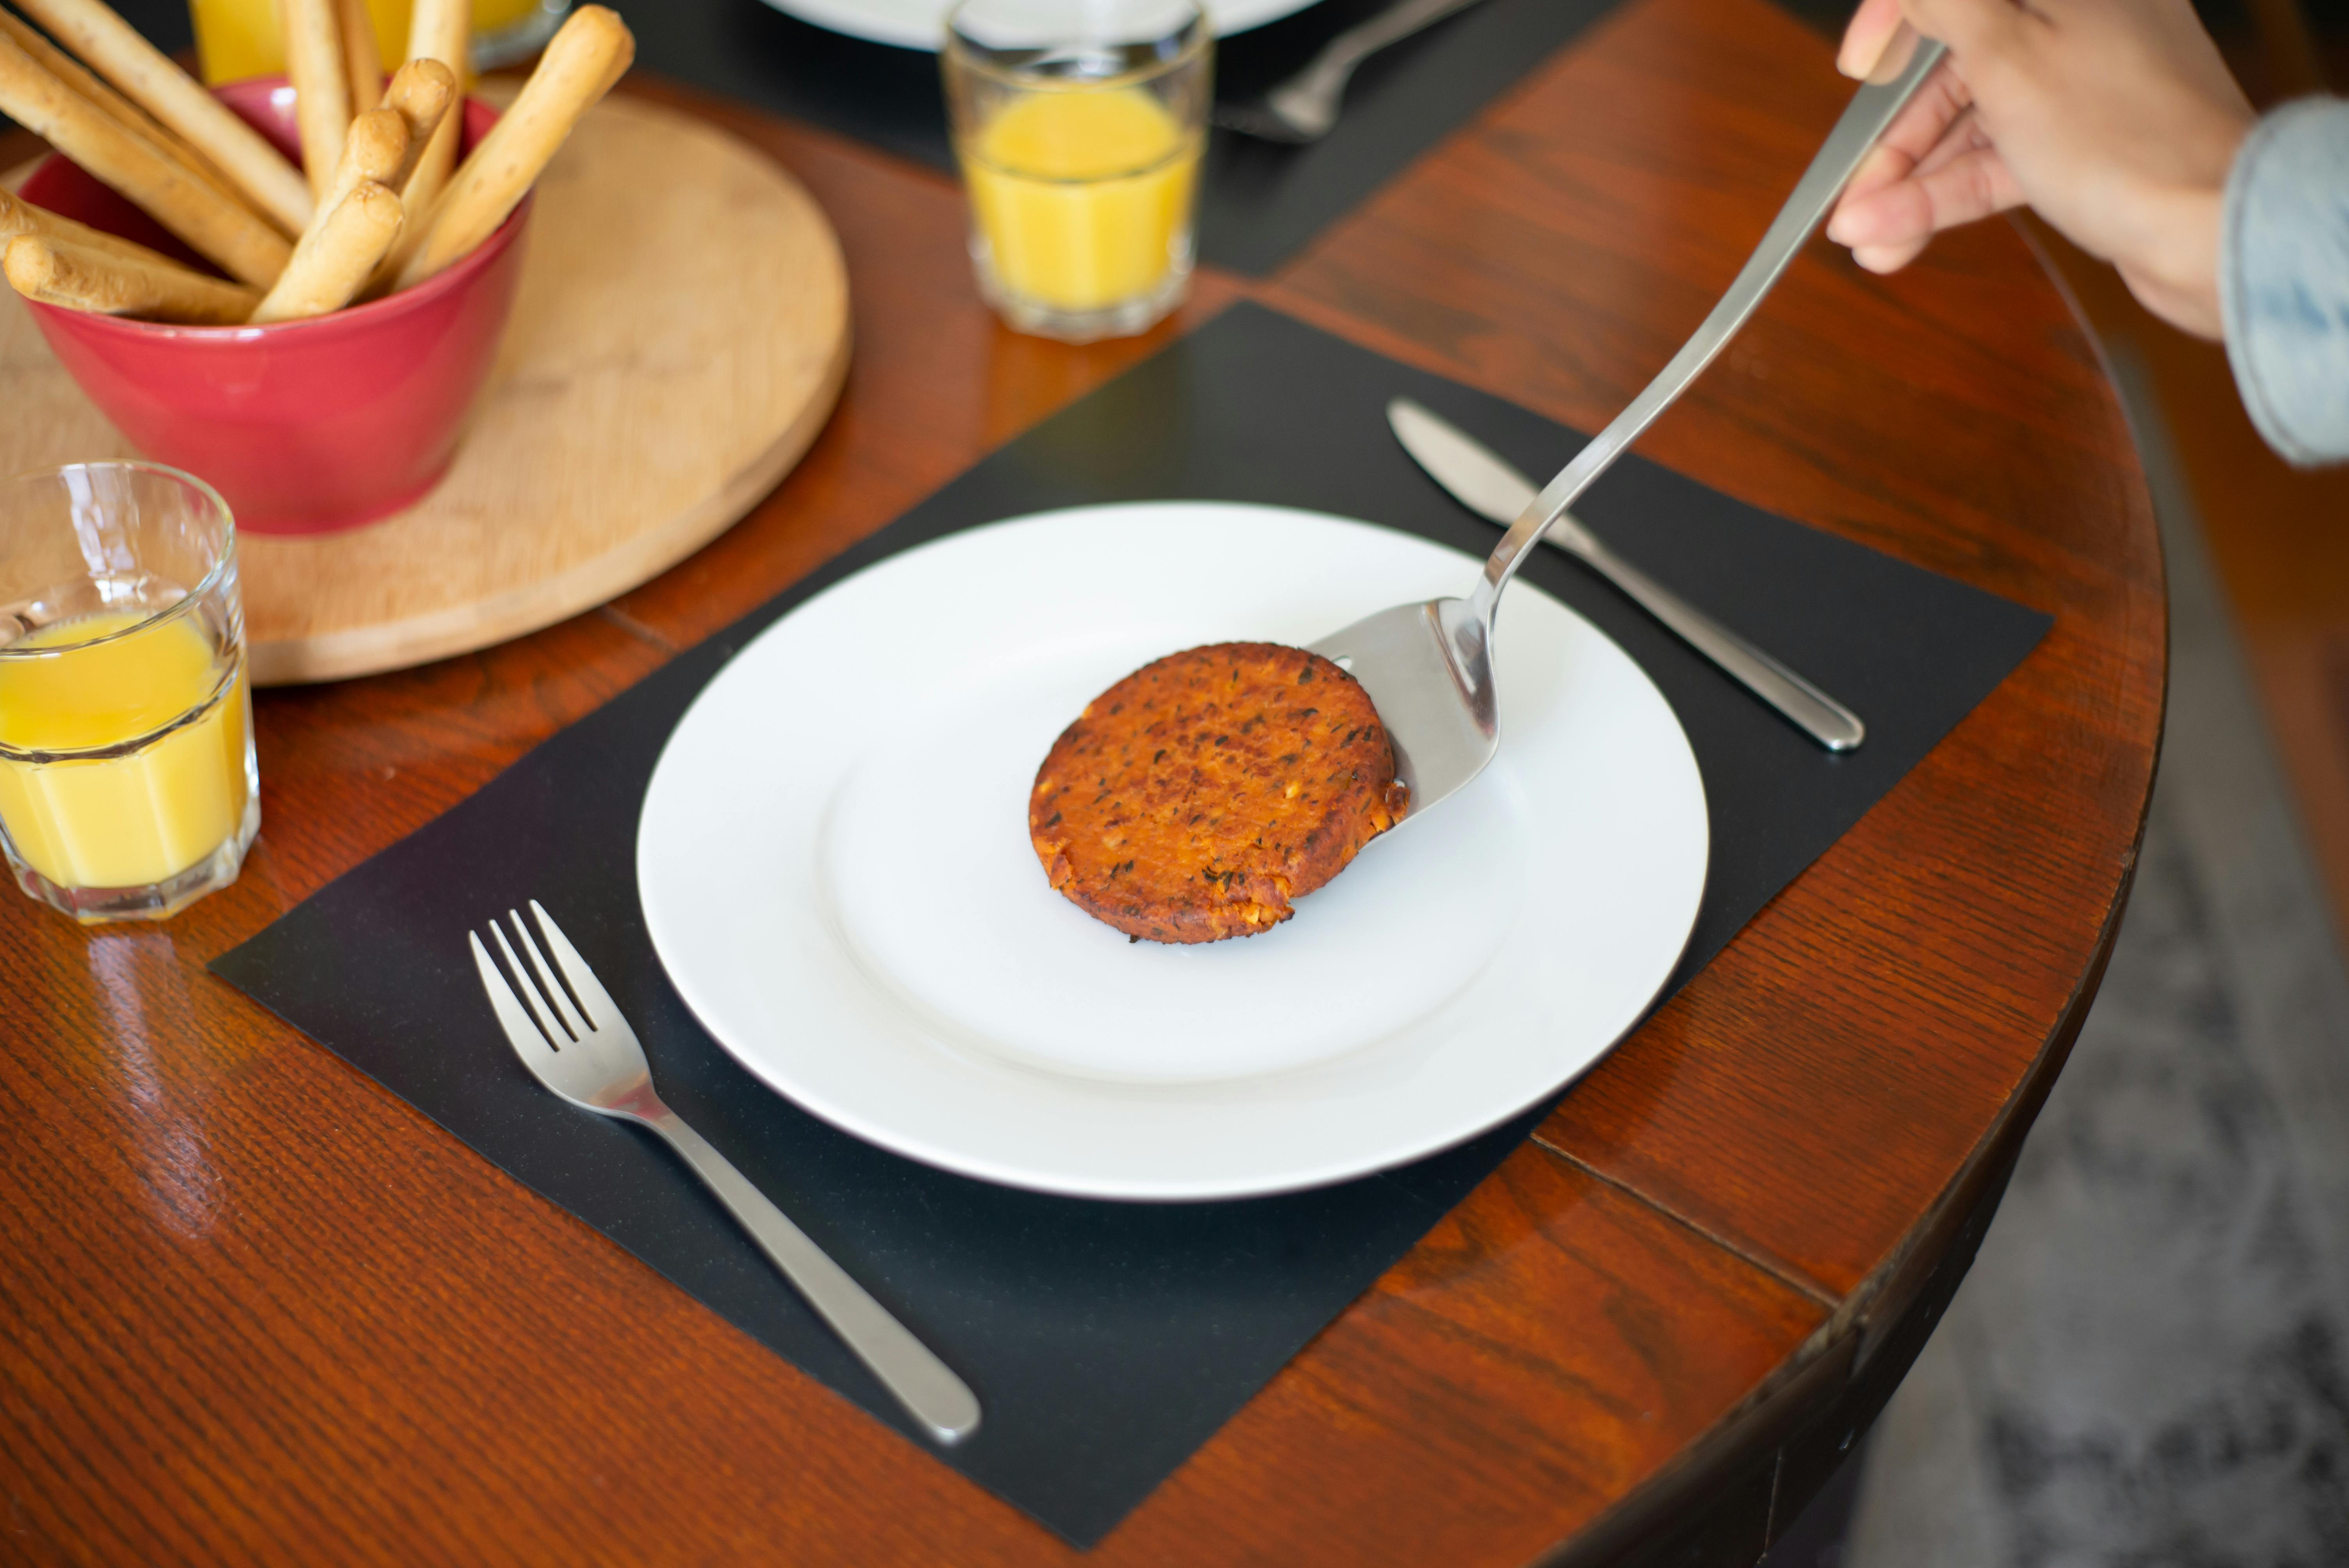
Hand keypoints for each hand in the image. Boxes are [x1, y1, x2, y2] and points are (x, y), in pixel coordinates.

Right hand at [1827, 0, 2254, 336]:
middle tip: (1846, 191)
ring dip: (1910, 181)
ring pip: (1973, 122)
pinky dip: (1949, 196)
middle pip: (1957, 65)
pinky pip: (2000, 160)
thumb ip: (1946, 3)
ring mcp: (2084, 86)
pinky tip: (1896, 237)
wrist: (2213, 231)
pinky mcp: (2086, 146)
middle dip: (1895, 135)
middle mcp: (2079, 22)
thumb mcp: (2008, 53)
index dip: (1892, 22)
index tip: (1857, 70)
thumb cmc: (2124, 139)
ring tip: (1862, 235)